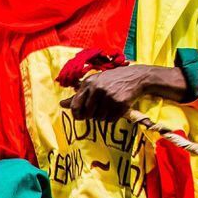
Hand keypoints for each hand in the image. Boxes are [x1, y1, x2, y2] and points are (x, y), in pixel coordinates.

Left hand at [61, 65, 188, 122]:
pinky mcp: (120, 103)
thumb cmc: (112, 81)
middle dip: (92, 115)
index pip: (75, 106)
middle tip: (100, 109)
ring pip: (99, 119)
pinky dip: (113, 118)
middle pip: (87, 115)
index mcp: (88, 83)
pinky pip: (110, 120)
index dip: (76, 115)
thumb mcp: (94, 83)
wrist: (137, 77)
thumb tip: (61, 105)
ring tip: (110, 106)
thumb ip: (78, 95)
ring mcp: (109, 96)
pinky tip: (117, 108)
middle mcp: (97, 89)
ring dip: (104, 116)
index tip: (80, 117)